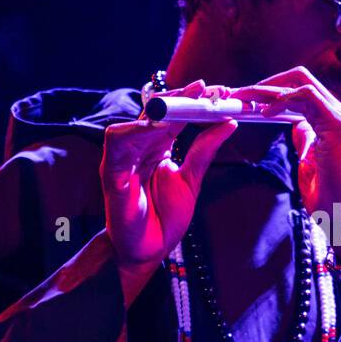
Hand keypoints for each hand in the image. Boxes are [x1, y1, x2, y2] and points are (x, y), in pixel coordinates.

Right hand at [99, 79, 236, 303]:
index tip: (216, 91)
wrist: (150, 251)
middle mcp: (137, 149)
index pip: (173, 116)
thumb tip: (229, 123)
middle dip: (180, 99)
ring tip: (186, 105)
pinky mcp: (111, 173)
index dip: (191, 101)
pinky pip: (117, 143)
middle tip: (206, 89)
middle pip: (154, 114)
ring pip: (135, 122)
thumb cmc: (166, 219)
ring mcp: (123, 160)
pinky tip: (159, 128)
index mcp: (156, 148)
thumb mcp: (191, 181)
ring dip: (160, 112)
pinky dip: (136, 132)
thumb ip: (204, 152)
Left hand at [228, 66, 340, 263]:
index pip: (300, 90)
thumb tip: (297, 127)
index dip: (272, 90)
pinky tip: (265, 113)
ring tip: (245, 99)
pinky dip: (282, 99)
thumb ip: (305, 142)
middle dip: (267, 83)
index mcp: (330, 121)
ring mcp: (339, 117)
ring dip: (268, 88)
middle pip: (300, 78)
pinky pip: (307, 95)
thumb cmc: (329, 197)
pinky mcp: (336, 125)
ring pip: (301, 82)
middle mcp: (337, 114)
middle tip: (240, 94)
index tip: (246, 99)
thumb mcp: (309, 164)